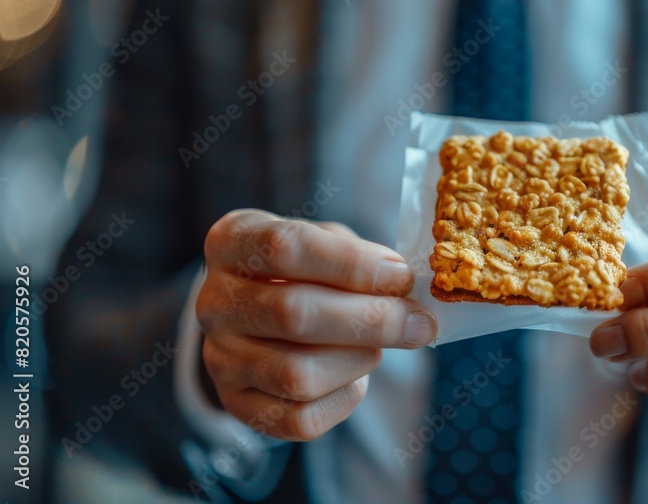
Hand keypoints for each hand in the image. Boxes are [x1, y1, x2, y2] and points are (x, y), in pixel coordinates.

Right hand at [196, 209, 436, 440]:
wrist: (263, 310)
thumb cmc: (307, 267)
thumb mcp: (328, 242)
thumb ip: (363, 258)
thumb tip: (401, 285)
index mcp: (231, 243)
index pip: (287, 248)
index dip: (353, 265)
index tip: (402, 277)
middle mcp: (214, 302)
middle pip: (293, 315)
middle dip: (371, 321)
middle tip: (419, 323)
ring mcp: (219, 358)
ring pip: (297, 375)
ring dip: (358, 361)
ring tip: (379, 347)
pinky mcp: (237, 405)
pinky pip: (298, 419)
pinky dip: (343, 399)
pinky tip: (355, 377)